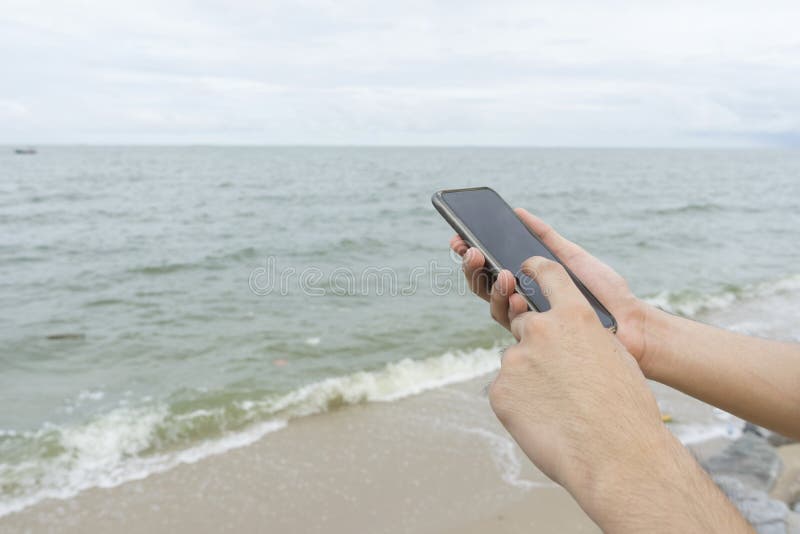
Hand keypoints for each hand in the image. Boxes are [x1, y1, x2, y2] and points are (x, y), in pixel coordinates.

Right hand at [451, 208, 650, 369]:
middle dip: (472, 267)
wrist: (628, 321)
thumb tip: (519, 213)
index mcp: (527, 280)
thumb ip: (544, 237)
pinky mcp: (535, 340)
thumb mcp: (571, 256)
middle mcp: (522, 301)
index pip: (491, 266)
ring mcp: (527, 321)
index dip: (472, 253)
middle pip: (484, 285)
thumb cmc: (603, 291)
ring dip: (491, 286)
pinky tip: (519, 296)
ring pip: (492, 304)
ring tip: (501, 272)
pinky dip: (511, 307)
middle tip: (471, 251)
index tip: (458, 238)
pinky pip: (511, 323)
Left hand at [488, 256, 664, 494]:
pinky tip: (545, 420)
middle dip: (536, 344)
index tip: (524, 269)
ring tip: (560, 406)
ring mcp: (516, 360)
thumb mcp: (613, 357)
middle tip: (559, 375)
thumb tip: (565, 336)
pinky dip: (520, 403)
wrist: (617, 457)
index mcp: (574, 315)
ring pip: (516, 362)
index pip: (547, 275)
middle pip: (524, 324)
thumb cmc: (625, 409)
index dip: (534, 270)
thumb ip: (582, 336)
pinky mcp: (499, 390)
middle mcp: (540, 330)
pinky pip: (506, 390)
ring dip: (530, 378)